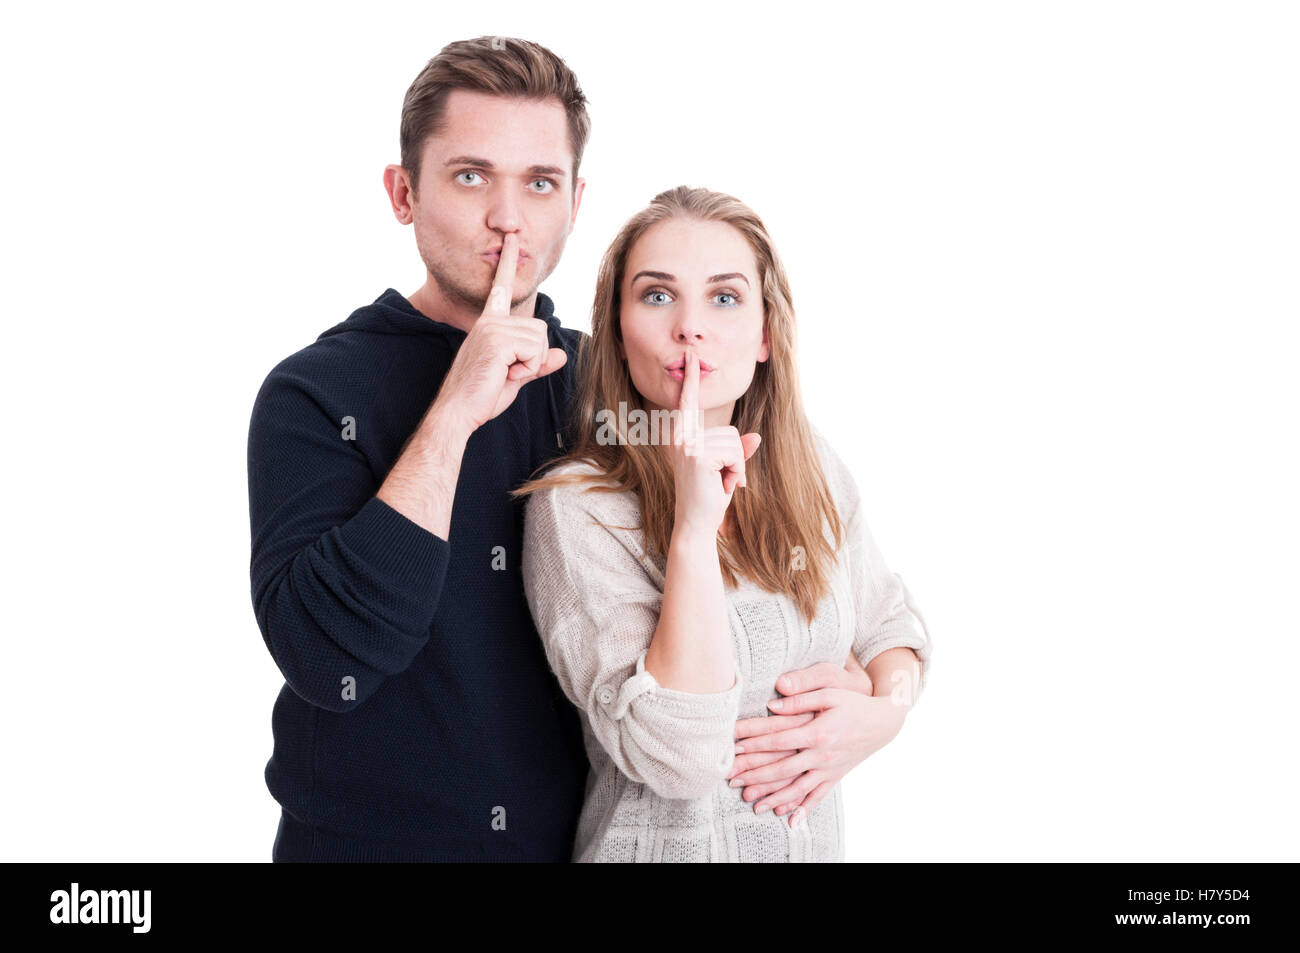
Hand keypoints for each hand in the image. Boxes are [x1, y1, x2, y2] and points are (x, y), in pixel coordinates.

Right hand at [431, 233, 568, 432]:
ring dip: (531, 364)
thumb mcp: (516, 376)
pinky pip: (534, 352)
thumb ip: (537, 363)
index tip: (511, 239)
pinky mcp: (497, 340)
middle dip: (535, 357)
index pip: (500, 288)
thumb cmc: (482, 396)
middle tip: (510, 371)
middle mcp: (489, 321)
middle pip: (540, 329)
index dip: (507, 262)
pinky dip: (527, 368)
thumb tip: (562, 355)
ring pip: (539, 340)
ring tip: (505, 373)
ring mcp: (492, 328)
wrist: (458, 411)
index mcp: (489, 324)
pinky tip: (505, 374)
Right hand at [668, 349, 760, 537]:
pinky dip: (736, 471)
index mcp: (683, 437)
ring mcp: (688, 446)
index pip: (688, 403)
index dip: (692, 380)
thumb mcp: (726, 468)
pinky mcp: (698, 456)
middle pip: (729, 431)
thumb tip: (754, 436)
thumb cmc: (709, 496)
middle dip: (735, 457)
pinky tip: (723, 484)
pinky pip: (735, 453)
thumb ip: (737, 449)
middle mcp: (682, 438)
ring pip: (734, 442)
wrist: (696, 524)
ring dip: (736, 466)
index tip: (691, 357)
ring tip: (721, 482)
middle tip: (721, 478)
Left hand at [728, 656, 902, 826]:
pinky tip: (789, 820)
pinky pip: (818, 797)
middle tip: (731, 780)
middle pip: (782, 768)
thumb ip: (801, 699)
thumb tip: (773, 703)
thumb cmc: (853, 703)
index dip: (754, 743)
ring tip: (751, 804)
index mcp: (817, 732)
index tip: (733, 747)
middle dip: (755, 775)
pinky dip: (803, 809)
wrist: (883, 722)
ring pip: (797, 788)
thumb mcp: (830, 692)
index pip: (778, 739)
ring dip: (773, 797)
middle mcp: (822, 755)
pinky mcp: (835, 777)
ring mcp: (829, 769)